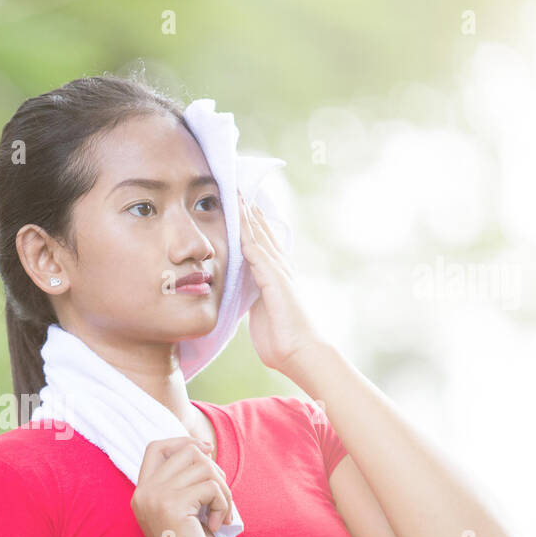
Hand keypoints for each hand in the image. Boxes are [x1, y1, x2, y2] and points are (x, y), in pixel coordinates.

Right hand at [131, 436, 233, 536]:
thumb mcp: (185, 509)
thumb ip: (185, 482)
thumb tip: (204, 448)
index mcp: (143, 491)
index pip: (157, 446)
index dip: (184, 442)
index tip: (207, 454)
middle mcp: (144, 491)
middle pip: (187, 451)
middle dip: (214, 470)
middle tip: (219, 500)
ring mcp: (156, 497)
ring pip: (203, 466)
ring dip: (223, 489)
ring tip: (222, 514)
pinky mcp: (172, 506)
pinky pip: (211, 487)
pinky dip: (224, 504)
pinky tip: (218, 526)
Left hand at [237, 191, 326, 375]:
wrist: (299, 353)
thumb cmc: (280, 338)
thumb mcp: (259, 312)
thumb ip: (252, 298)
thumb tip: (243, 296)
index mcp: (273, 274)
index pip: (258, 240)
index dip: (247, 220)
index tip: (236, 200)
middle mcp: (278, 268)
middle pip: (260, 230)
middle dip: (248, 208)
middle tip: (236, 183)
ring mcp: (278, 272)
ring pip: (259, 236)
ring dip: (247, 215)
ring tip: (237, 192)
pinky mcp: (275, 281)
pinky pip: (258, 254)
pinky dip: (249, 238)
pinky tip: (240, 224)